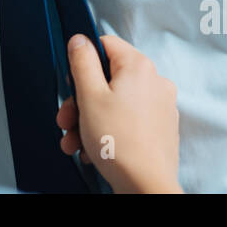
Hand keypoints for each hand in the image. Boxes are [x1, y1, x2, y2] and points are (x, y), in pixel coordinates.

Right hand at [57, 34, 181, 193]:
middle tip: (65, 121)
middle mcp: (155, 81)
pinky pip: (128, 120)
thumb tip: (79, 40)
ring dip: (89, 120)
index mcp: (138, 66)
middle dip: (80, 101)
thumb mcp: (89, 96)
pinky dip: (108, 131)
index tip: (71, 82)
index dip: (83, 61)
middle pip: (108, 78)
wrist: (145, 186)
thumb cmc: (118, 142)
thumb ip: (82, 62)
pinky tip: (93, 150)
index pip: (105, 44)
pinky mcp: (160, 128)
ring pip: (115, 103)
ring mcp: (160, 106)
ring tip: (75, 143)